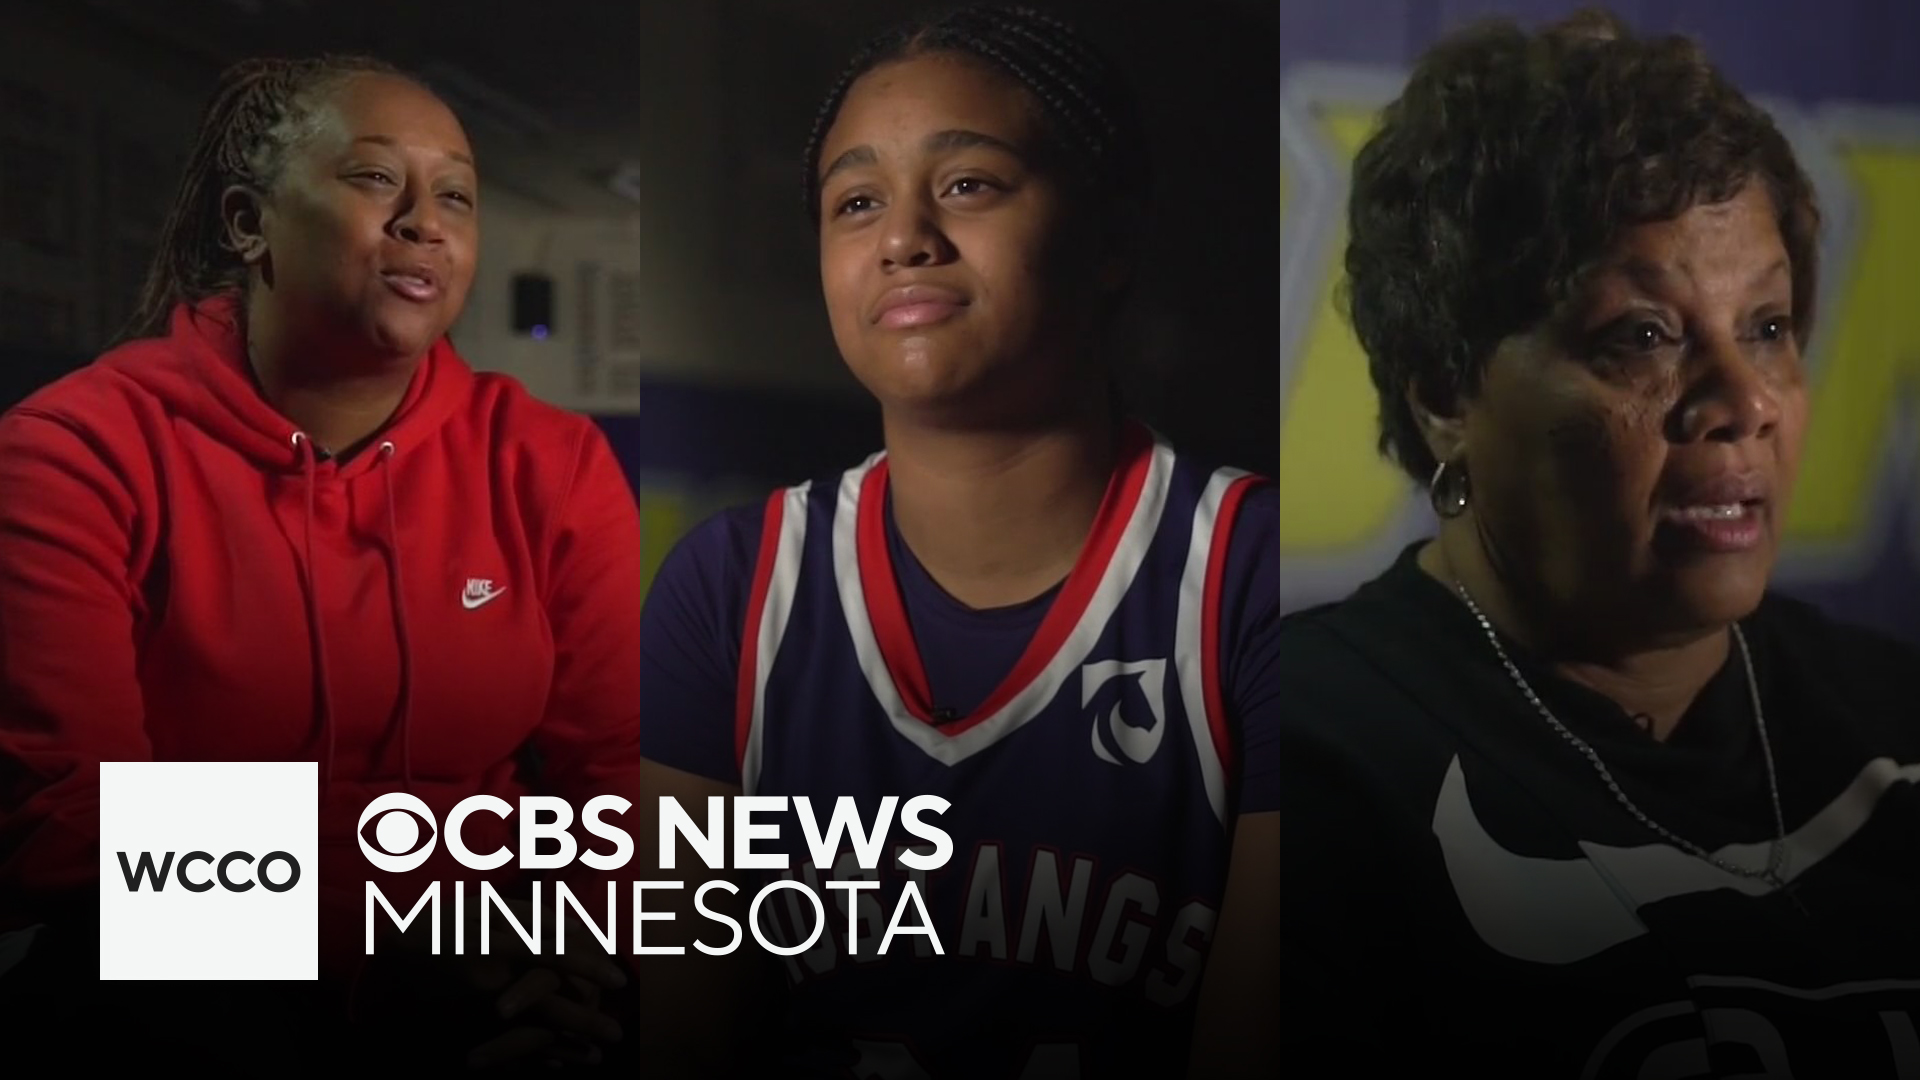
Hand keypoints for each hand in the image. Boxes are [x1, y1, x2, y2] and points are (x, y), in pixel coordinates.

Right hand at [379, 891, 626, 1066]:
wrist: (394, 955)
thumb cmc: (448, 921)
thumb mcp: (489, 906)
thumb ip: (533, 916)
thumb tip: (578, 929)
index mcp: (496, 942)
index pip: (552, 954)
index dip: (589, 966)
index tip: (621, 980)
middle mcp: (489, 979)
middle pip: (546, 1005)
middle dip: (585, 1022)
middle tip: (618, 1034)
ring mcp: (475, 1008)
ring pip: (527, 1032)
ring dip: (565, 1047)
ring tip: (596, 1057)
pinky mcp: (464, 1025)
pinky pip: (502, 1047)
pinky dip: (532, 1058)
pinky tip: (557, 1064)